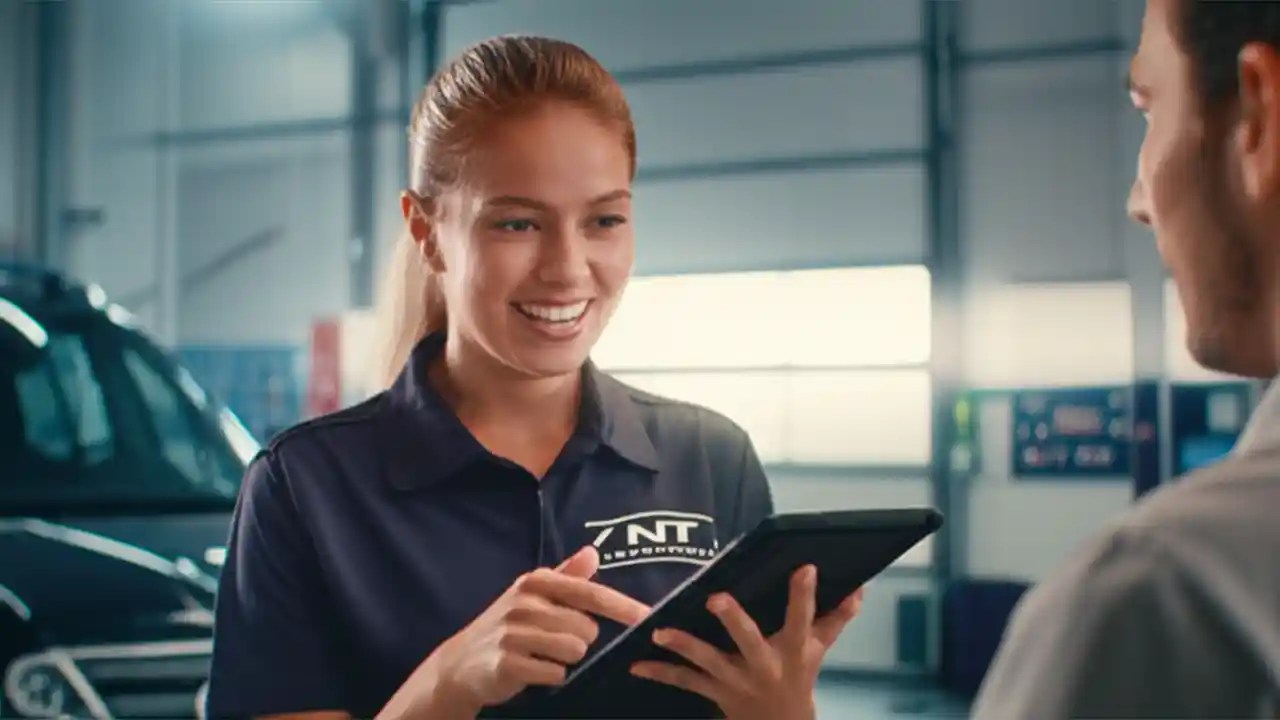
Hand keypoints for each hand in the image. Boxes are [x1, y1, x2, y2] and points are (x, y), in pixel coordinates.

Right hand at [378, 546, 649, 719]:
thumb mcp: (534, 595)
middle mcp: (526, 602)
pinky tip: (534, 671)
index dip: (624, 607)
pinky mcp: (507, 662)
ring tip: (544, 656)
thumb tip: (594, 552)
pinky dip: (550, 676)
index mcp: (537, 582)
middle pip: (587, 628)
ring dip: (565, 659)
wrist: (461, 663)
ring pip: (574, 649)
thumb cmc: (508, 626)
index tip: (650, 617)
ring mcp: (514, 632)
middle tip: (554, 642)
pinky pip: (554, 673)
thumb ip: (567, 576)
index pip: (591, 593)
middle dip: (580, 640)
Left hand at [630, 566, 862, 719]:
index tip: (804, 567)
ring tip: (660, 631)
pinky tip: (636, 665)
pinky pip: (685, 682)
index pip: (802, 619)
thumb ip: (836, 619)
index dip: (804, 595)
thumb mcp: (821, 652)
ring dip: (684, 646)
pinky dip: (660, 673)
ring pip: (708, 662)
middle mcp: (765, 666)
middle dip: (733, 620)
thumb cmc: (800, 681)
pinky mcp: (715, 693)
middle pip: (750, 640)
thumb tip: (859, 588)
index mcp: (794, 652)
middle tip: (715, 598)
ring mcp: (737, 682)